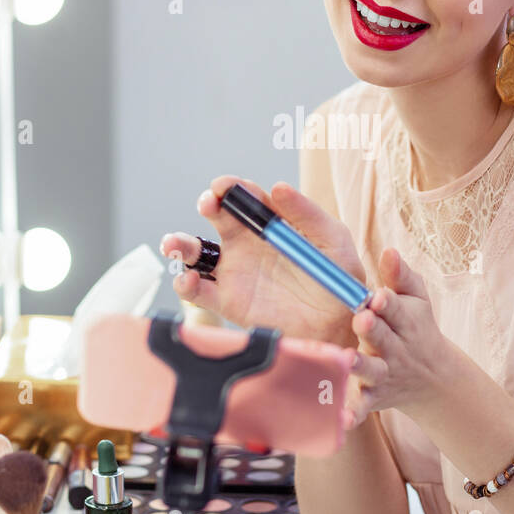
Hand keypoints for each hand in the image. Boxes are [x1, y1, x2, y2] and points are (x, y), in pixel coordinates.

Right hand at [160, 175, 364, 347]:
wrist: (336, 327)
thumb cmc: (338, 279)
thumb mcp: (332, 240)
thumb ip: (307, 214)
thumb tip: (277, 187)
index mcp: (270, 222)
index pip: (244, 196)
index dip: (231, 187)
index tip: (225, 186)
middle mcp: (246, 242)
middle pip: (215, 216)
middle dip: (207, 205)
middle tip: (209, 205)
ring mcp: (234, 271)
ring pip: (195, 252)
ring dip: (179, 243)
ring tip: (175, 244)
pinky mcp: (228, 301)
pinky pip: (198, 291)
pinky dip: (184, 283)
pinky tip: (189, 279)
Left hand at [344, 247, 454, 428]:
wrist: (435, 380)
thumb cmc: (417, 328)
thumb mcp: (417, 300)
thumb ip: (401, 276)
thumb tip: (388, 250)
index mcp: (405, 321)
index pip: (396, 308)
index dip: (387, 302)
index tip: (376, 296)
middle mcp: (395, 349)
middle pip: (383, 338)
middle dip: (374, 330)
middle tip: (363, 320)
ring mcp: (384, 375)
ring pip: (371, 371)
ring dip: (360, 366)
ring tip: (346, 360)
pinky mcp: (374, 398)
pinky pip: (362, 407)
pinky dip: (352, 414)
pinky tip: (340, 420)